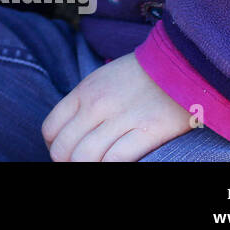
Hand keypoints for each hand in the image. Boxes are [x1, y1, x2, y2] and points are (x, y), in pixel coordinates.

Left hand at [41, 52, 193, 160]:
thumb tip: (72, 131)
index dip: (55, 148)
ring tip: (96, 166)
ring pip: (85, 157)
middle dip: (67, 162)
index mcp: (84, 92)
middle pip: (64, 148)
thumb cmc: (141, 75)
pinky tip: (114, 166)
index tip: (66, 154)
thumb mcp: (102, 80)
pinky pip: (116, 159)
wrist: (179, 61)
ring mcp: (121, 118)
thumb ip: (84, 103)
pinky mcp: (149, 130)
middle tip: (80, 165)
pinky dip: (109, 168)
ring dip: (87, 167)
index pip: (50, 129)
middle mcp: (97, 105)